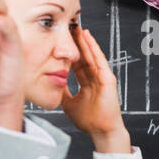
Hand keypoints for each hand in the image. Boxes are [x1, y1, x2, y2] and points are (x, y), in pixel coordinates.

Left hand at [60, 26, 129, 152]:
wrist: (101, 131)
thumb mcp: (68, 103)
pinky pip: (99, 60)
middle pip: (84, 56)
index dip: (69, 53)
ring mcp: (102, 77)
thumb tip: (51, 84)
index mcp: (87, 83)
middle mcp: (95, 77)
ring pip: (91, 55)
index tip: (60, 42)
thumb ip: (62, 92)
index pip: (76, 63)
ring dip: (84, 41)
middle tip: (68, 28)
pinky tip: (87, 37)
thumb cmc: (89, 121)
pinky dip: (93, 48)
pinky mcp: (107, 78)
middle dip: (76, 42)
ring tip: (77, 27)